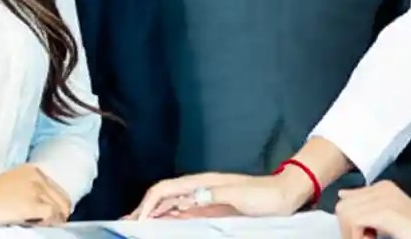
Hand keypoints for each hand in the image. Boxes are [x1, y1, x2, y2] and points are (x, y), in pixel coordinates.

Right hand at [0, 164, 71, 226]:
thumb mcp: (14, 184)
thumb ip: (31, 189)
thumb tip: (47, 208)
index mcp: (33, 171)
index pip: (58, 190)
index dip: (58, 205)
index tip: (53, 215)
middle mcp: (37, 177)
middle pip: (62, 200)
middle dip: (59, 214)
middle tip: (50, 224)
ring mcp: (35, 190)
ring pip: (59, 209)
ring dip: (53, 220)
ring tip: (41, 225)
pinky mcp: (31, 204)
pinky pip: (51, 216)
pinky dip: (48, 223)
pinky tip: (37, 225)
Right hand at [129, 172, 309, 219]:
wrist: (285, 195)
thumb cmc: (264, 195)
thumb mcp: (239, 195)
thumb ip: (212, 196)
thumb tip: (185, 199)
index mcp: (202, 183)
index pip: (166, 190)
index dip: (149, 204)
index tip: (137, 220)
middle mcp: (199, 190)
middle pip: (163, 197)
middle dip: (143, 209)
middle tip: (125, 224)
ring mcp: (204, 200)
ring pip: (170, 206)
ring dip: (151, 216)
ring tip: (136, 227)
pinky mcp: (211, 211)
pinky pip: (182, 215)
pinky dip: (166, 220)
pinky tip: (160, 228)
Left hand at [335, 182, 410, 238]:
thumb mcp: (387, 218)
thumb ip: (366, 205)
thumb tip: (343, 196)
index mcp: (383, 188)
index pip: (347, 199)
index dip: (350, 223)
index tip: (365, 234)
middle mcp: (382, 188)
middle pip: (342, 206)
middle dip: (348, 228)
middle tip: (369, 238)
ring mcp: (384, 198)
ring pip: (345, 213)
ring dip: (353, 233)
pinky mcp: (385, 211)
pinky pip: (353, 221)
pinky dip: (357, 236)